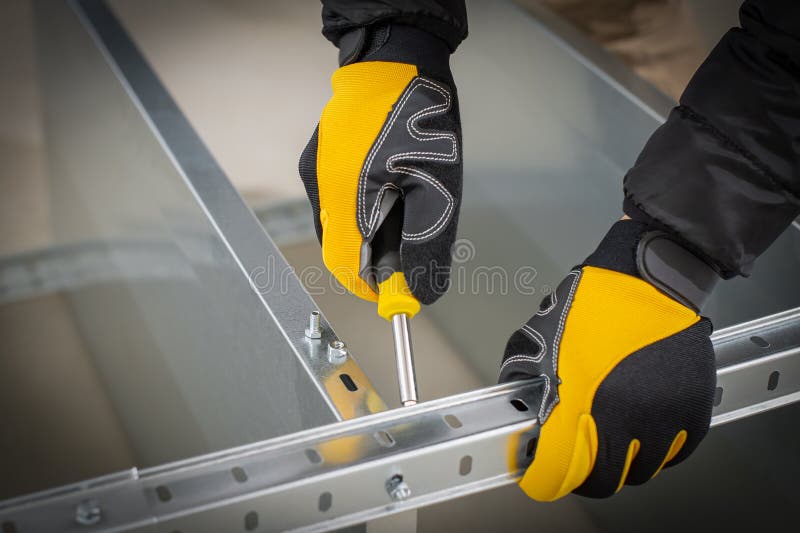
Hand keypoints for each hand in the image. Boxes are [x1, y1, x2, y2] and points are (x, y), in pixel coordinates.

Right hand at [299, 25, 461, 304]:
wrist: (396, 58)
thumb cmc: (421, 116)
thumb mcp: (438, 185)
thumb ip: (426, 243)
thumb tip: (421, 291)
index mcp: (345, 195)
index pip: (346, 266)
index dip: (373, 287)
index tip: (401, 290)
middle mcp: (322, 187)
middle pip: (342, 250)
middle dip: (376, 258)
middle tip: (411, 245)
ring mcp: (316, 172)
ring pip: (340, 228)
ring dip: (372, 233)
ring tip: (405, 206)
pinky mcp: (319, 160)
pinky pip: (338, 202)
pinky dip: (363, 210)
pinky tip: (390, 187)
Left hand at [500, 220, 717, 499]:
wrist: (649, 279)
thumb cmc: (593, 304)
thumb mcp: (540, 339)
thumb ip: (528, 382)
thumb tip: (522, 416)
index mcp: (582, 401)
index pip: (563, 470)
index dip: (549, 479)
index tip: (544, 477)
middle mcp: (626, 417)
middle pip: (606, 480)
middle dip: (586, 476)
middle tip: (580, 463)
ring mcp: (664, 417)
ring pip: (643, 470)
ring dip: (625, 464)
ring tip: (614, 442)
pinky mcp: (694, 410)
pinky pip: (677, 454)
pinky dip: (660, 453)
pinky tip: (645, 435)